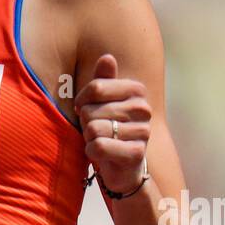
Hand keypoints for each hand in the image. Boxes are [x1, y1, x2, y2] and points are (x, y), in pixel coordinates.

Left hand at [73, 53, 151, 193]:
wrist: (123, 167)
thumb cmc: (109, 129)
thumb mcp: (102, 103)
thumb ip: (103, 80)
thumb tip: (107, 57)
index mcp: (136, 90)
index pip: (95, 87)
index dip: (82, 100)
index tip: (84, 108)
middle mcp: (143, 108)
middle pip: (91, 109)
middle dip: (86, 122)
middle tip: (96, 130)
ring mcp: (142, 131)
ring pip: (93, 129)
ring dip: (89, 138)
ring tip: (101, 140)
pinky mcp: (136, 153)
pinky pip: (98, 146)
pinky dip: (92, 152)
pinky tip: (101, 154)